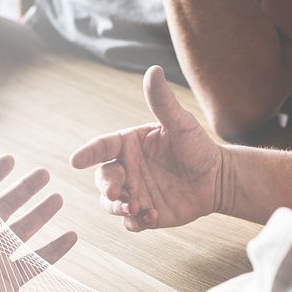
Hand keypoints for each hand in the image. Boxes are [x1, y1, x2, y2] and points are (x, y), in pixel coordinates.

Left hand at [0, 154, 76, 291]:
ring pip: (22, 232)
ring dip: (40, 214)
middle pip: (3, 208)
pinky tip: (71, 236)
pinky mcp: (11, 280)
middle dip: (23, 190)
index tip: (11, 159)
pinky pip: (36, 261)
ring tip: (58, 199)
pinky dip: (54, 249)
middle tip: (44, 174)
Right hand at [70, 66, 223, 230]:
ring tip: (134, 208)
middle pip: (103, 178)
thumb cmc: (197, 147)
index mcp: (128, 145)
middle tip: (116, 193)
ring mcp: (134, 192)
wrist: (216, 179)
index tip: (75, 161)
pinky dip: (136, 221)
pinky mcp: (144, 213)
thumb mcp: (181, 124)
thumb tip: (153, 69)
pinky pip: (130, 222)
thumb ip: (163, 102)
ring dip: (117, 207)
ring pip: (111, 203)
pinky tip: (152, 216)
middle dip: (106, 186)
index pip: (102, 147)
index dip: (87, 153)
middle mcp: (126, 169)